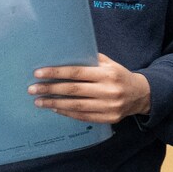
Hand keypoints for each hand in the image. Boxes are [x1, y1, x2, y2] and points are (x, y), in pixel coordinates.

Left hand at [32, 54, 150, 123]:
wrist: (140, 95)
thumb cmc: (118, 76)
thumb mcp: (109, 64)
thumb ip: (90, 60)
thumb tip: (64, 53)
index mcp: (108, 74)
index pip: (77, 72)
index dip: (56, 73)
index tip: (38, 73)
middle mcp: (109, 90)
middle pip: (73, 90)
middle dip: (50, 89)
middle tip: (32, 89)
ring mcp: (109, 106)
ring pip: (76, 105)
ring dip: (54, 103)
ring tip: (38, 101)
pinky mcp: (108, 118)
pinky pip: (82, 116)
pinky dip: (66, 112)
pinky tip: (54, 108)